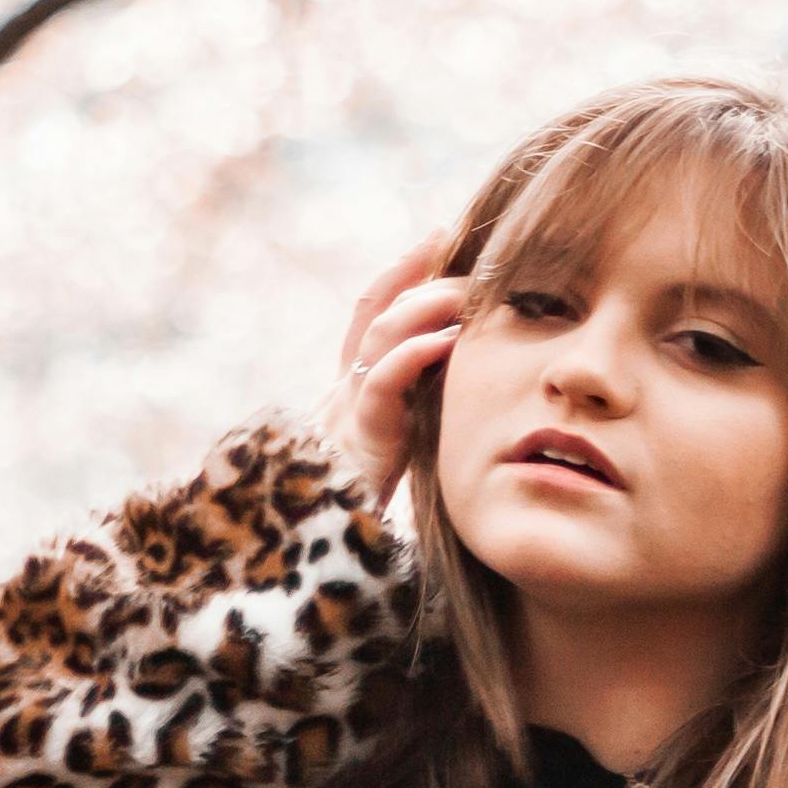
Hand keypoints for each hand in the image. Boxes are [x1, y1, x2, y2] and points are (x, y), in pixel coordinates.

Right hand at [316, 233, 467, 500]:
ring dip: (425, 306)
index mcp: (350, 387)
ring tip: (467, 291)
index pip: (371, 310)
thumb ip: (413, 412)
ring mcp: (347, 407)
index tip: (437, 237)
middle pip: (375, 309)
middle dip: (419, 277)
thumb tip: (458, 378)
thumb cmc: (362, 507)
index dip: (401, 271)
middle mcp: (343, 387)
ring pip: (380, 335)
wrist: (320, 550)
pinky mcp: (358, 435)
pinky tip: (451, 340)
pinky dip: (416, 354)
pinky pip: (383, 383)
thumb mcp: (392, 447)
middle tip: (462, 257)